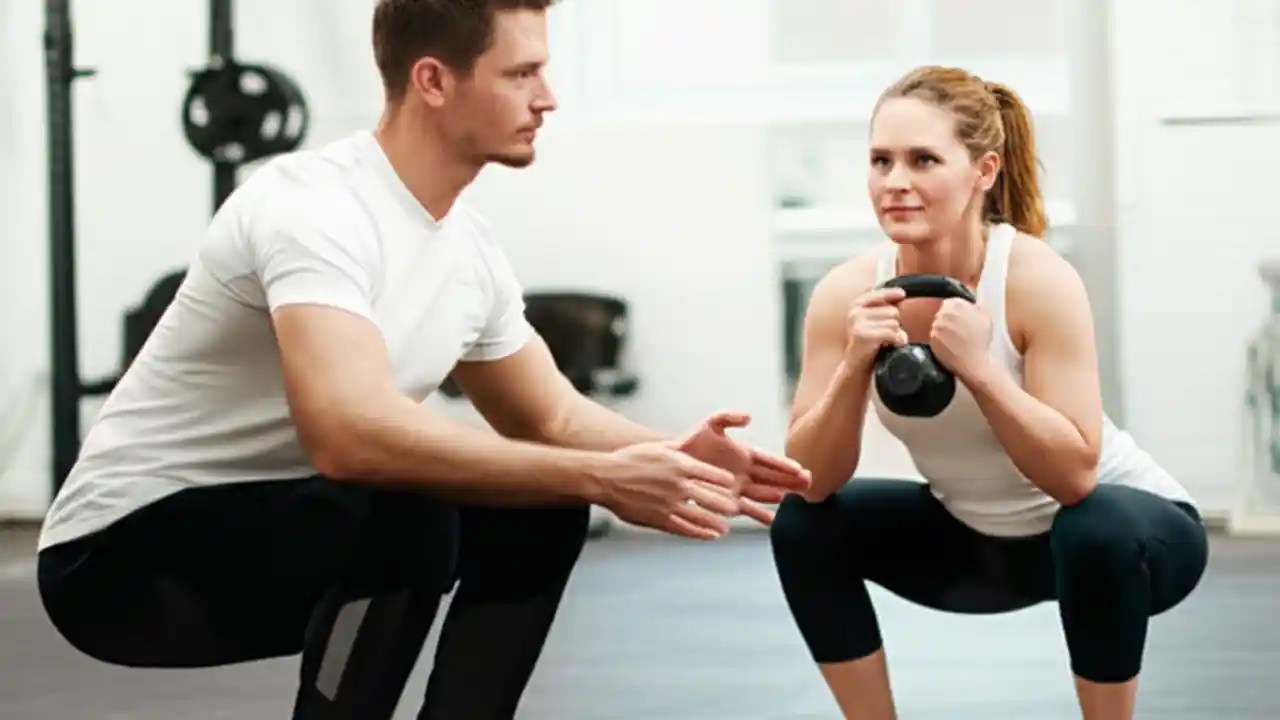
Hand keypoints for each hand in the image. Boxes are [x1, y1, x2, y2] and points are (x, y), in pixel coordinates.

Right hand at [598, 442, 741, 539]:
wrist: (604, 477)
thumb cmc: (629, 460)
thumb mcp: (658, 447)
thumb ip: (680, 449)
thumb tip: (695, 442)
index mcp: (679, 464)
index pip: (713, 474)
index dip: (726, 482)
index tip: (733, 486)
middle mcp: (677, 484)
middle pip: (712, 498)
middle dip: (727, 506)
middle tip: (736, 509)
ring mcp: (669, 504)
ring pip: (701, 517)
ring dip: (717, 523)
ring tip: (726, 527)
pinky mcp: (659, 519)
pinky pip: (685, 529)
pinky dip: (700, 534)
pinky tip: (709, 535)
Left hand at [673, 411, 811, 525]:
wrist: (675, 462)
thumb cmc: (692, 442)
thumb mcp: (711, 424)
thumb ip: (728, 417)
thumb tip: (749, 416)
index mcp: (745, 453)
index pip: (769, 460)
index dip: (784, 464)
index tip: (800, 468)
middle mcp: (746, 472)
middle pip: (773, 477)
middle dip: (790, 480)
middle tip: (809, 483)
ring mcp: (739, 488)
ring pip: (764, 493)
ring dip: (778, 495)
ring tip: (793, 498)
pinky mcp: (729, 501)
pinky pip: (748, 509)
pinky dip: (759, 514)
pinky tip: (771, 519)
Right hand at [846, 286, 908, 366]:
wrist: (857, 361)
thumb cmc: (869, 339)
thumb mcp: (874, 318)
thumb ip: (885, 306)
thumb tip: (901, 295)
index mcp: (857, 304)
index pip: (879, 293)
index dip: (892, 293)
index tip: (902, 294)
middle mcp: (855, 311)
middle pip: (892, 310)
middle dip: (895, 322)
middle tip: (886, 332)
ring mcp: (857, 322)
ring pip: (893, 322)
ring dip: (895, 333)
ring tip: (886, 339)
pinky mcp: (863, 335)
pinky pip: (890, 333)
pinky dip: (895, 340)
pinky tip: (890, 344)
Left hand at [929, 298, 993, 382]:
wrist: (973, 362)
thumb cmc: (981, 341)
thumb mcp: (985, 317)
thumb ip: (975, 307)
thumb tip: (970, 305)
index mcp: (956, 305)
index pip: (951, 303)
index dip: (956, 310)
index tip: (961, 317)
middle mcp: (943, 314)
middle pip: (943, 313)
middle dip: (950, 319)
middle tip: (960, 329)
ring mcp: (936, 327)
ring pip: (938, 325)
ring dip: (945, 330)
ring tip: (956, 339)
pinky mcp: (931, 339)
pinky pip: (935, 336)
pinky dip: (941, 340)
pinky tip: (951, 345)